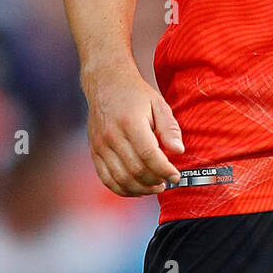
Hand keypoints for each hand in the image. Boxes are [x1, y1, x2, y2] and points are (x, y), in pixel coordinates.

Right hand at [82, 62, 184, 196]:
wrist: (106, 83)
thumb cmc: (135, 94)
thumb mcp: (158, 104)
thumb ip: (169, 128)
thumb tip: (179, 151)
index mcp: (131, 122)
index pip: (149, 155)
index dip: (165, 170)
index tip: (176, 176)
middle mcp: (112, 136)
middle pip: (135, 170)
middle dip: (155, 181)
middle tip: (167, 182)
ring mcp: (100, 146)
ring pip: (121, 179)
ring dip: (141, 189)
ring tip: (155, 187)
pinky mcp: (94, 152)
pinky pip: (106, 179)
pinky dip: (123, 189)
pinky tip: (137, 188)